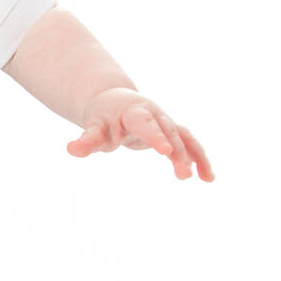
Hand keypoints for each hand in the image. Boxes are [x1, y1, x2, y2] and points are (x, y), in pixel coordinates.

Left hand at [67, 87, 213, 180]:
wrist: (114, 102)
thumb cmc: (103, 118)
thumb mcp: (93, 128)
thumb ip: (86, 140)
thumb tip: (71, 149)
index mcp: (134, 112)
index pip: (146, 124)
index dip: (156, 136)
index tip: (166, 152)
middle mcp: (155, 115)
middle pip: (169, 132)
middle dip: (178, 153)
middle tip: (183, 175)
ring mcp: (165, 122)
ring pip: (185, 137)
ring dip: (194, 156)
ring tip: (203, 178)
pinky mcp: (172, 132)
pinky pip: (190, 143)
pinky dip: (200, 158)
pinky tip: (208, 178)